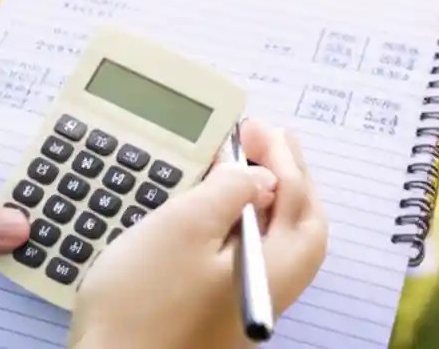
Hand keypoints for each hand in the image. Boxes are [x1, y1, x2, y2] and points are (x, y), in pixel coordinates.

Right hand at [70, 119, 328, 348]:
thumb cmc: (141, 304)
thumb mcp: (183, 228)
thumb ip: (228, 192)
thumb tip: (261, 176)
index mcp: (275, 268)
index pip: (295, 199)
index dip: (279, 155)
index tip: (256, 127)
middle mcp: (270, 290)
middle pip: (298, 224)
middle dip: (287, 176)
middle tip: (266, 141)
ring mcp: (245, 302)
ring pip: (273, 240)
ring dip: (264, 198)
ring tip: (243, 167)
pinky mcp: (219, 310)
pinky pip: (247, 256)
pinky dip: (241, 223)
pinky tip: (215, 210)